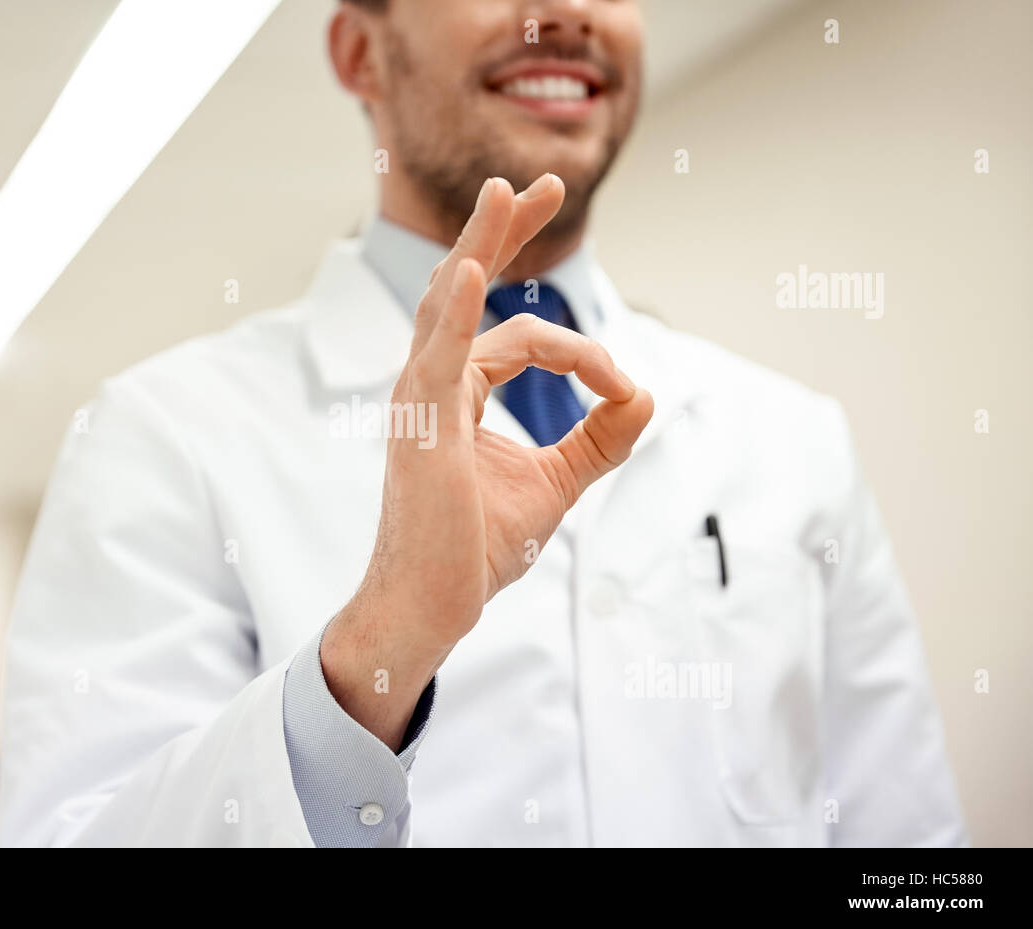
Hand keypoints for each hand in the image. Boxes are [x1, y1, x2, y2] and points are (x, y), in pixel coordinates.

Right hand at [323, 175, 653, 748]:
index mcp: (458, 391)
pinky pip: (437, 358)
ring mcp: (420, 401)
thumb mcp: (556, 483)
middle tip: (544, 185)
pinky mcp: (422, 428)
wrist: (436, 605)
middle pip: (464, 290)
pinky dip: (453, 313)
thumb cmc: (475, 546)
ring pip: (447, 306)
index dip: (582, 354)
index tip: (622, 390)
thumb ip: (598, 439)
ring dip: (477, 246)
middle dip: (503, 234)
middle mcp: (432, 384)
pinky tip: (469, 270)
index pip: (520, 338)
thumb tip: (646, 396)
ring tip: (503, 192)